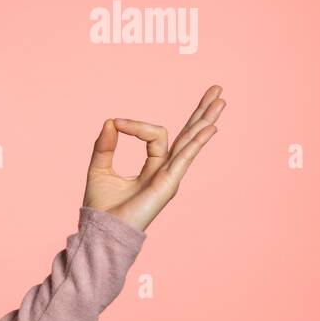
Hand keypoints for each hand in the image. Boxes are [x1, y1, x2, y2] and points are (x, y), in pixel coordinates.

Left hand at [83, 84, 225, 232]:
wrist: (101, 230)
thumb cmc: (101, 207)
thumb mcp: (99, 168)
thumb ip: (105, 145)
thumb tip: (110, 121)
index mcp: (153, 166)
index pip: (154, 134)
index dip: (135, 125)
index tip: (116, 123)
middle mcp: (166, 170)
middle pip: (188, 136)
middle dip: (201, 112)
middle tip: (217, 90)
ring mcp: (170, 177)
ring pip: (190, 142)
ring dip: (205, 120)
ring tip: (220, 99)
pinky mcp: (167, 184)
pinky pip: (184, 158)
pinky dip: (196, 142)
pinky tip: (210, 127)